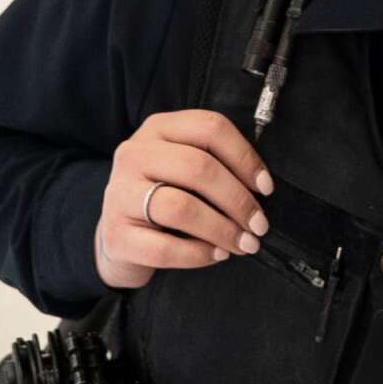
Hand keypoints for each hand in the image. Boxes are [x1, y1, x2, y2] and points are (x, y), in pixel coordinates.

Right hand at [92, 108, 273, 291]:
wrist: (119, 237)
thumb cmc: (164, 196)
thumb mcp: (183, 168)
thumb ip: (215, 164)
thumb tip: (261, 186)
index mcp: (157, 128)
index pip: (210, 128)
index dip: (245, 158)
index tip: (266, 188)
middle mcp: (134, 154)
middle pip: (198, 167)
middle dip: (238, 200)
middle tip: (259, 225)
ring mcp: (119, 193)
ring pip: (181, 207)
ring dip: (222, 229)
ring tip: (244, 244)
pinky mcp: (116, 234)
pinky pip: (165, 248)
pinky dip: (198, 254)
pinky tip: (216, 255)